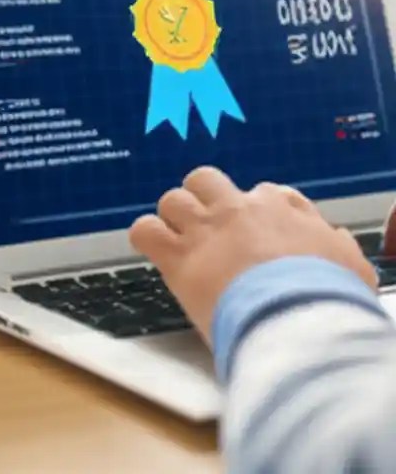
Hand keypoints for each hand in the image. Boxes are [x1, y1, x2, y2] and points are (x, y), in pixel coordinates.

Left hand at [129, 165, 377, 347]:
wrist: (297, 316)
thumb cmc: (327, 296)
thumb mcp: (350, 265)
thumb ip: (337, 247)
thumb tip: (335, 239)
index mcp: (280, 208)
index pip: (262, 192)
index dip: (254, 212)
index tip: (255, 233)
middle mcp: (237, 210)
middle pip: (206, 179)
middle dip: (203, 198)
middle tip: (206, 227)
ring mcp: (205, 230)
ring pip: (172, 199)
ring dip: (173, 219)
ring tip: (180, 242)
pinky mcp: (179, 256)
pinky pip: (145, 230)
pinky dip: (146, 237)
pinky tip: (156, 252)